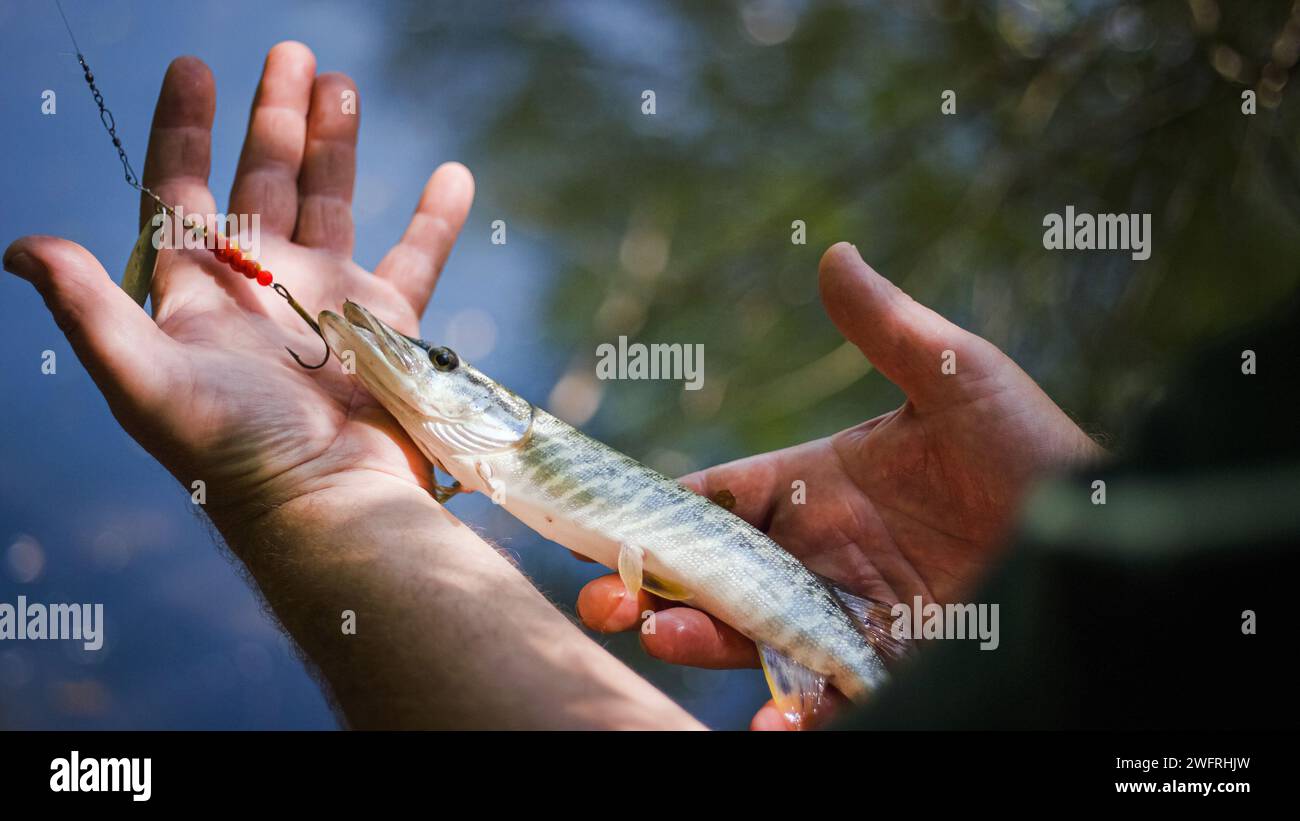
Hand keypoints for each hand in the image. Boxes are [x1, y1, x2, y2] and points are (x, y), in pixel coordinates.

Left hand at [4, 43, 473, 534]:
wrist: (328, 503)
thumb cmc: (232, 453)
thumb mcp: (145, 380)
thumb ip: (89, 309)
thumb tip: (19, 245)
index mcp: (201, 292)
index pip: (181, 191)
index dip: (182, 129)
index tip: (188, 66)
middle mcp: (263, 287)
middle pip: (263, 180)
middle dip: (272, 115)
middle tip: (289, 50)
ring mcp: (328, 302)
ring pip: (332, 202)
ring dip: (335, 144)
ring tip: (341, 83)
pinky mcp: (387, 325)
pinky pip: (416, 258)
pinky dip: (435, 219)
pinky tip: (451, 174)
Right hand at [577, 242, 1102, 729]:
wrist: (1114, 534)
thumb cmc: (1035, 447)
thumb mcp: (961, 376)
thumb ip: (889, 327)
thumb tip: (833, 251)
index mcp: (816, 488)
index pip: (715, 502)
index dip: (654, 514)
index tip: (594, 526)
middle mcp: (820, 556)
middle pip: (713, 577)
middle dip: (651, 590)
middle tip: (606, 603)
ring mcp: (850, 615)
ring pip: (751, 638)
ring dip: (700, 643)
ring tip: (665, 639)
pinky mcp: (890, 667)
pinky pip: (826, 697)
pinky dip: (791, 716)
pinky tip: (771, 721)